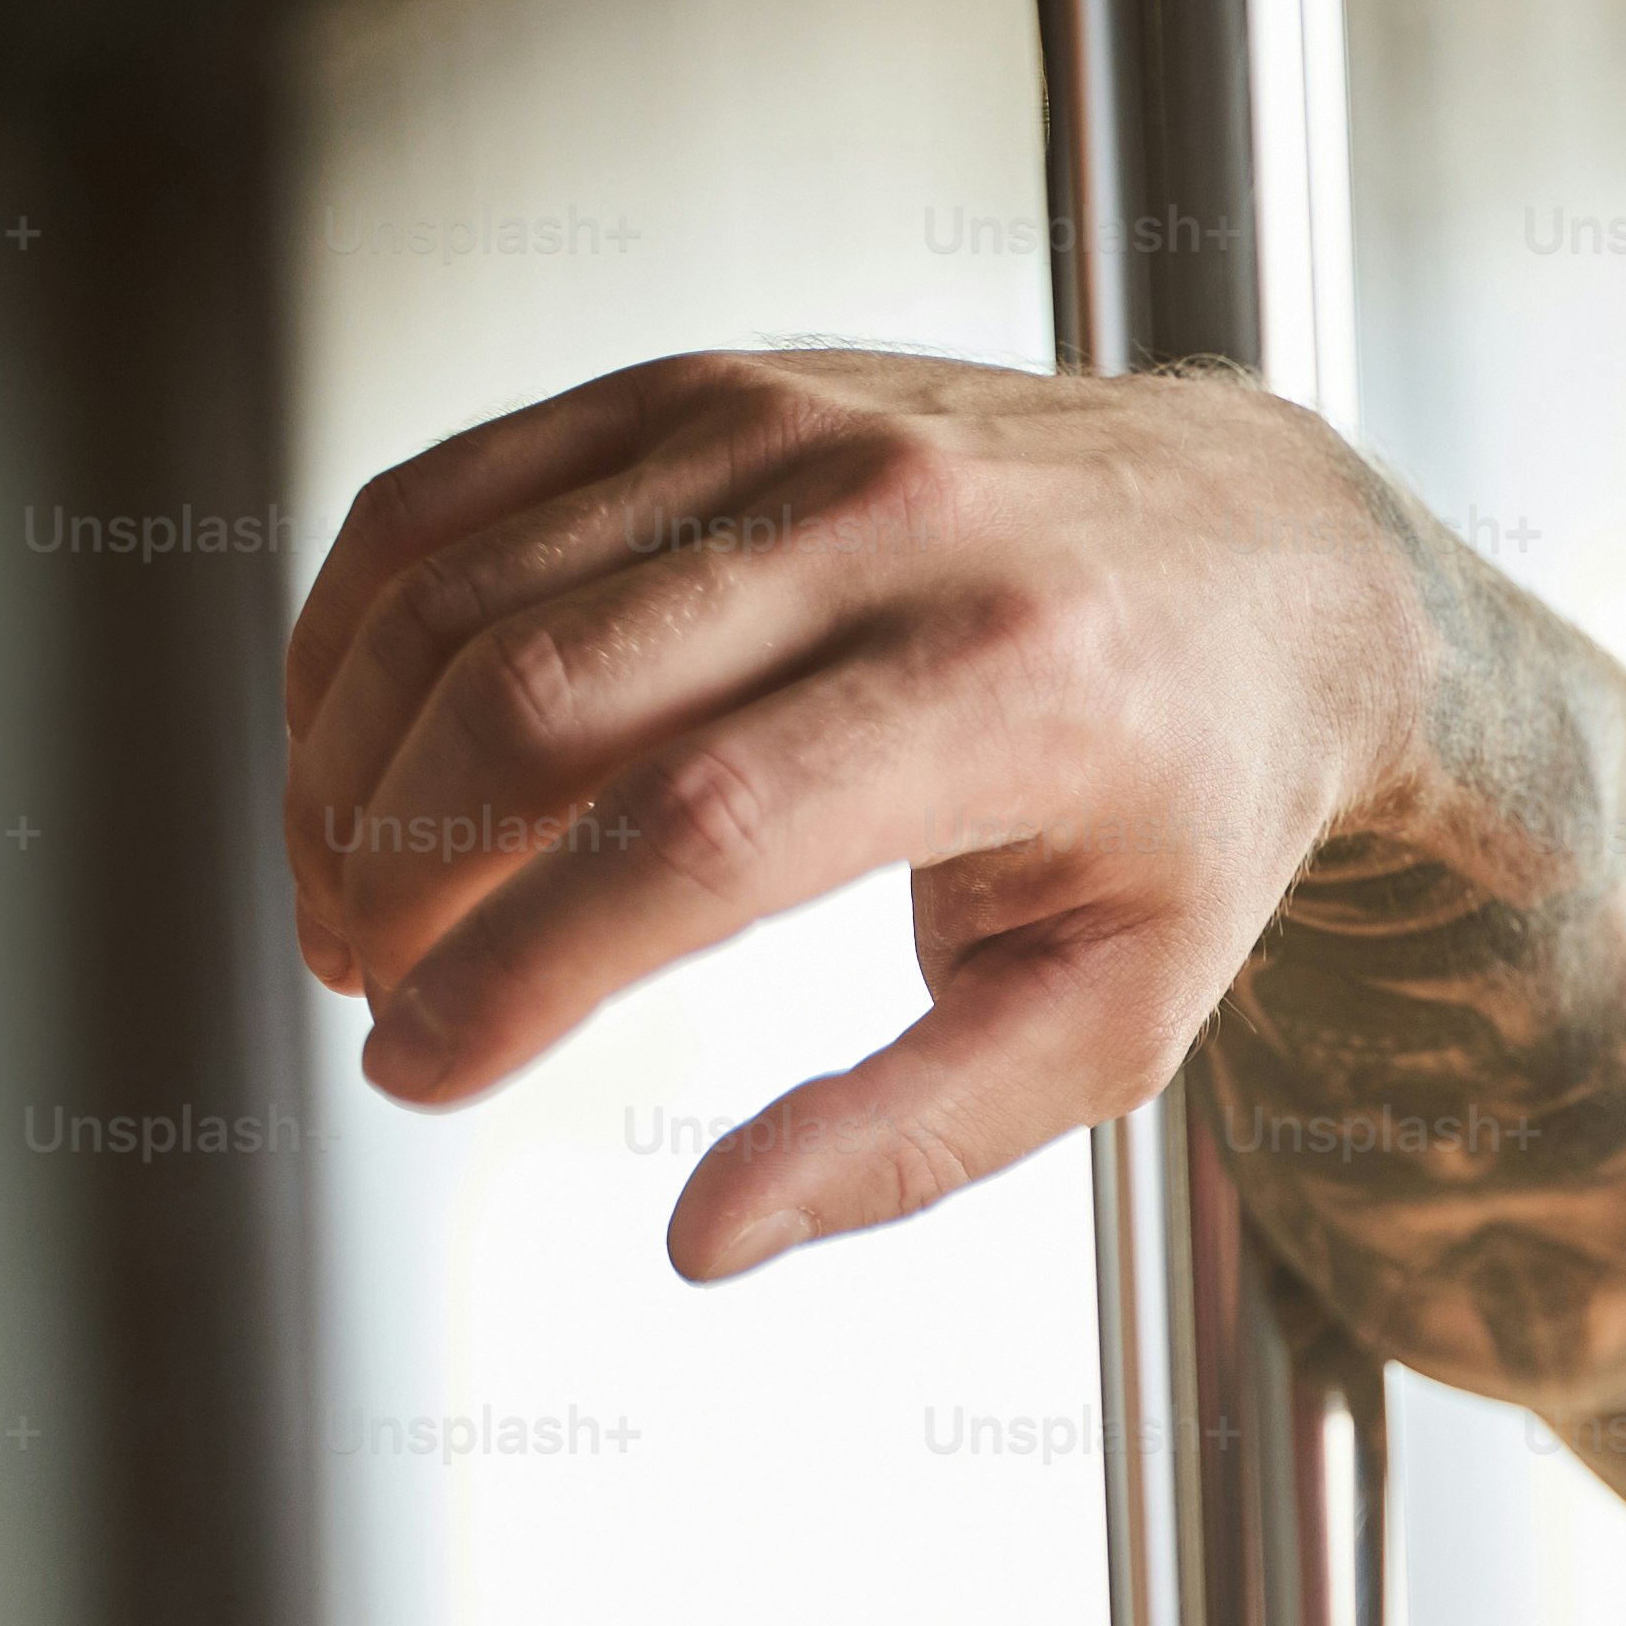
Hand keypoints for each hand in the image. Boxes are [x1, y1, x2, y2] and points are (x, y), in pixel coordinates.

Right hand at [280, 349, 1435, 1280]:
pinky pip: (454, 493)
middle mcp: (891, 528)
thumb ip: (915, 1140)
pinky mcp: (700, 383)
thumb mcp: (1119, 1015)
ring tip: (355, 906)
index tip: (416, 1069)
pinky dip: (363, 634)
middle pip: (545, 700)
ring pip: (464, 588)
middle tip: (373, 993)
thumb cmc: (1195, 804)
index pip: (697, 831)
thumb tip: (707, 1243)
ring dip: (356, 765)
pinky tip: (360, 755)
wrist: (1270, 562)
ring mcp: (783, 429)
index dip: (522, 965)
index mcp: (1013, 691)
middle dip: (406, 871)